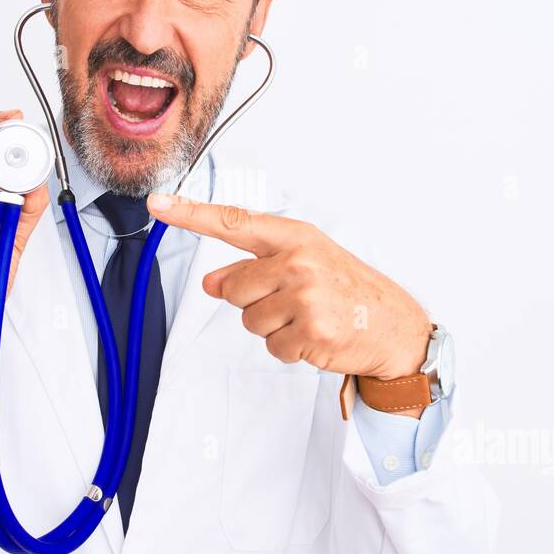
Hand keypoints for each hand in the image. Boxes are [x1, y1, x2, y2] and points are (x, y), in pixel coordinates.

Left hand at [146, 193, 432, 379]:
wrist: (396, 326)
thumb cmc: (349, 291)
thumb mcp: (307, 264)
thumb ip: (256, 268)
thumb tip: (211, 282)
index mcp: (296, 237)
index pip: (233, 222)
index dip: (190, 214)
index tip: (157, 204)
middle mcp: (299, 261)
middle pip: (233, 288)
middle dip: (253, 302)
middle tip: (293, 303)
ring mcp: (305, 297)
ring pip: (249, 320)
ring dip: (273, 328)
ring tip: (308, 319)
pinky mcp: (310, 332)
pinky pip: (272, 346)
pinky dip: (289, 349)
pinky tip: (316, 338)